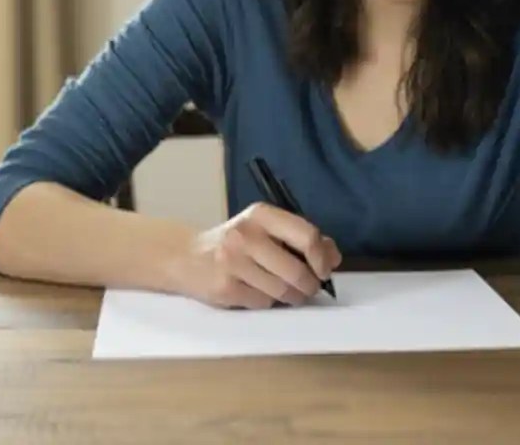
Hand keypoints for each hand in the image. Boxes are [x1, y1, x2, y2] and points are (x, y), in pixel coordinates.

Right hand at [170, 202, 341, 308]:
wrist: (186, 256)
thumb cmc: (235, 243)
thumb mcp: (264, 229)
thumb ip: (299, 237)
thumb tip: (333, 256)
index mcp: (261, 215)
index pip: (307, 236)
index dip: (323, 258)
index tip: (324, 270)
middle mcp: (245, 235)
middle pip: (298, 271)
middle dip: (309, 286)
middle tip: (307, 288)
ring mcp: (233, 262)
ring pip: (283, 291)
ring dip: (291, 297)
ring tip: (286, 292)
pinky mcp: (225, 288)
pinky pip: (263, 303)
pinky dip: (267, 302)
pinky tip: (257, 291)